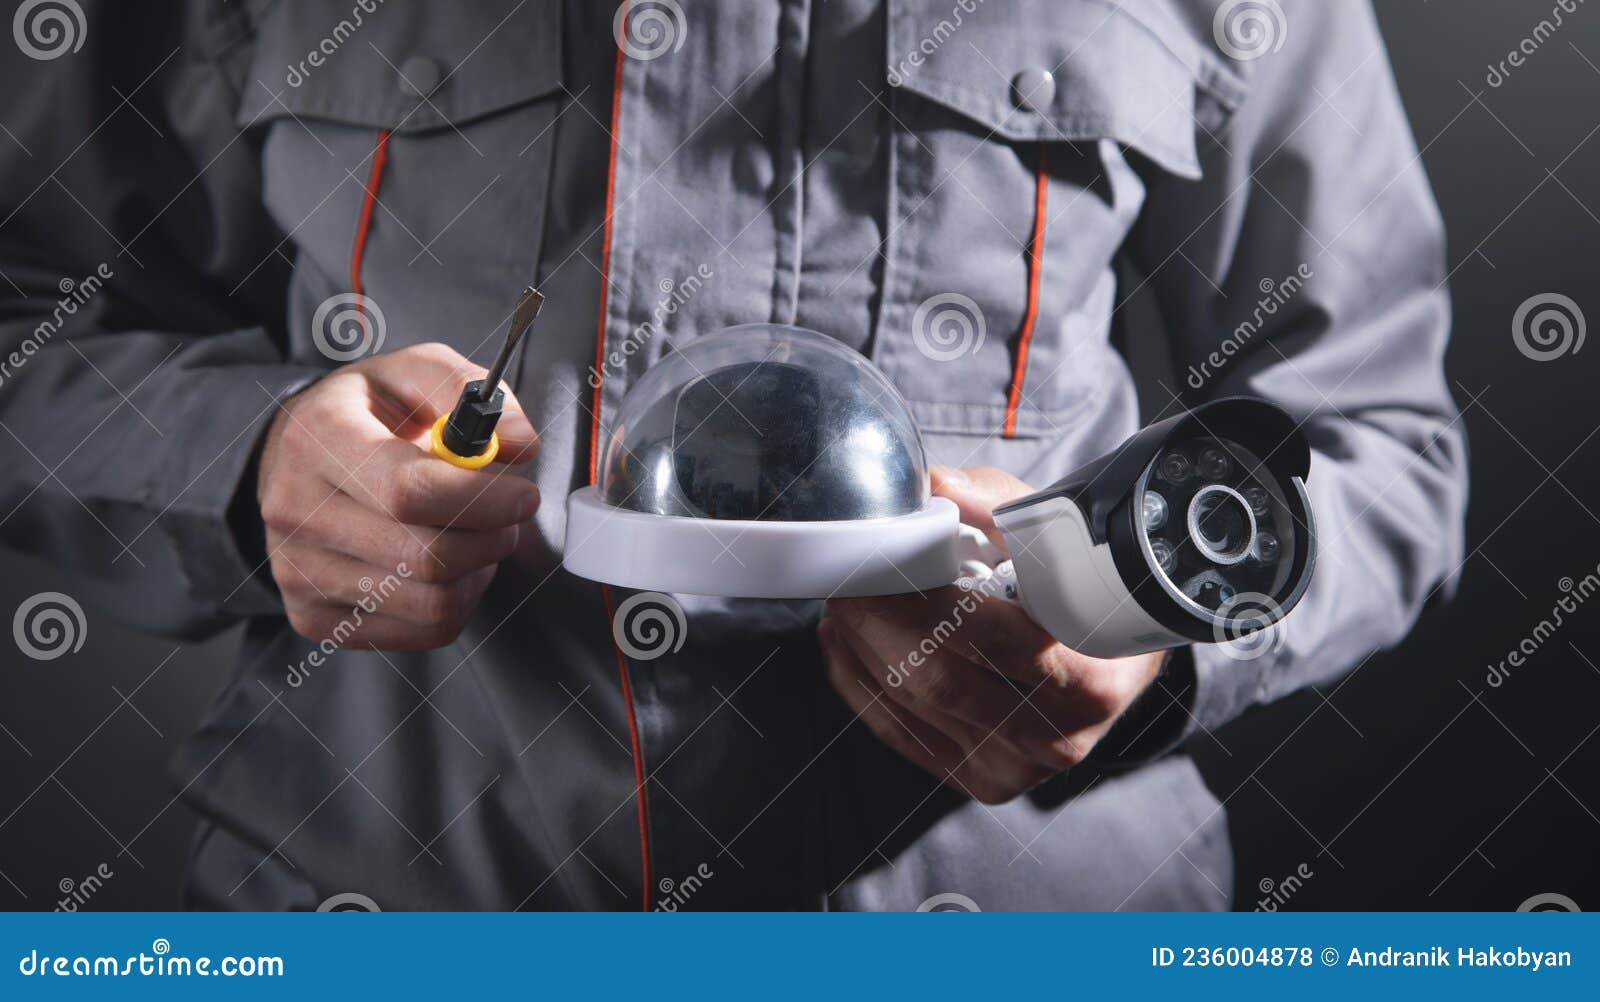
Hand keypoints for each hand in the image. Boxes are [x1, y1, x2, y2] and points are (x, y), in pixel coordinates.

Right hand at [256, 343, 539, 649]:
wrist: (295, 459)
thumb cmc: (366, 415)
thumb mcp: (413, 372)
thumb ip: (470, 392)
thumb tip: (518, 445)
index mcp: (316, 439)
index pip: (407, 492)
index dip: (483, 501)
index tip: (523, 494)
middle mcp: (295, 511)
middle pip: (426, 555)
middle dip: (493, 537)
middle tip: (509, 514)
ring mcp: (298, 572)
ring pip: (432, 602)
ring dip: (479, 570)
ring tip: (476, 534)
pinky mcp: (314, 617)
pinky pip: (423, 630)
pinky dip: (457, 602)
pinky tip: (449, 566)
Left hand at [819, 466, 1165, 803]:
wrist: (1118, 660)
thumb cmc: (1086, 588)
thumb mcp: (1057, 529)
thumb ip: (994, 503)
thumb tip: (931, 486)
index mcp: (1090, 674)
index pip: (982, 636)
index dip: (914, 596)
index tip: (876, 555)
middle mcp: (1056, 734)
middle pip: (933, 677)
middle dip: (873, 618)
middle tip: (846, 570)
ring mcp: (1016, 766)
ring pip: (907, 704)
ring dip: (860, 644)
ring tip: (848, 595)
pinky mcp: (978, 779)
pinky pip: (896, 731)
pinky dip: (858, 679)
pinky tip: (846, 638)